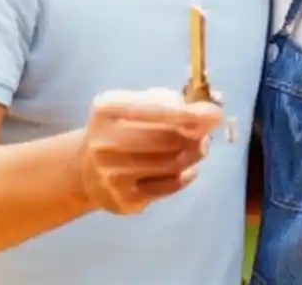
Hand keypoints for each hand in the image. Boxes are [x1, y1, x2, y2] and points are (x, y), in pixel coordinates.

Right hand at [77, 90, 223, 214]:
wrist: (86, 169)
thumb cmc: (120, 129)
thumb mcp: (132, 105)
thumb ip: (165, 102)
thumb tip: (205, 114)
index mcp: (106, 110)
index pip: (155, 110)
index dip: (189, 113)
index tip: (215, 114)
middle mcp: (105, 142)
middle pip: (168, 140)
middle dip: (196, 136)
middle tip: (205, 134)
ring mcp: (112, 174)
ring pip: (172, 164)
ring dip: (193, 155)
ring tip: (197, 148)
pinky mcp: (123, 199)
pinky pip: (168, 186)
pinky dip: (185, 176)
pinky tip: (187, 168)